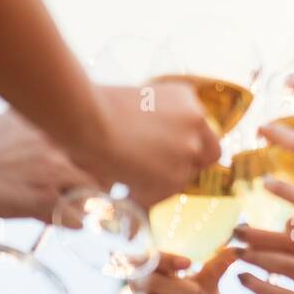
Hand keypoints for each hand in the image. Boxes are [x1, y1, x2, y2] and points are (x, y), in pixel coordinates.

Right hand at [0, 110, 98, 220]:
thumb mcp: (13, 122)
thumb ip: (44, 129)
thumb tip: (63, 132)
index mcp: (53, 120)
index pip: (101, 140)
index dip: (103, 159)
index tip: (96, 169)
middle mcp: (59, 142)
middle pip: (108, 168)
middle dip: (102, 183)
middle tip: (85, 192)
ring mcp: (52, 171)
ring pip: (98, 195)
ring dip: (86, 204)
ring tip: (69, 206)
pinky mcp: (40, 200)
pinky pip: (77, 220)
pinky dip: (70, 223)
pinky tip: (53, 217)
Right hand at [80, 83, 221, 207]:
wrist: (86, 118)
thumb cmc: (95, 107)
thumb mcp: (136, 102)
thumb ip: (155, 121)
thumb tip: (150, 145)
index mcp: (186, 98)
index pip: (201, 129)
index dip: (188, 145)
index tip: (170, 155)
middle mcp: (196, 120)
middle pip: (207, 154)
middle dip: (186, 166)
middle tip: (158, 173)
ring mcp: (189, 148)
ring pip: (183, 177)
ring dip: (159, 182)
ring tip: (128, 179)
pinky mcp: (176, 173)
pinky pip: (163, 193)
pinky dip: (145, 195)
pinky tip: (125, 188)